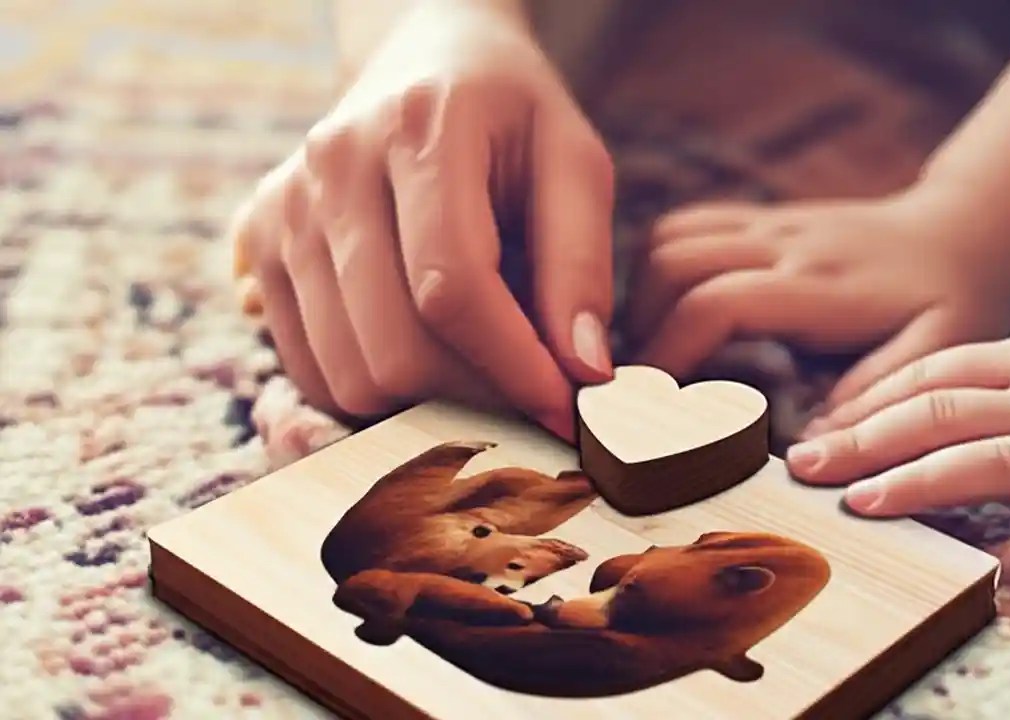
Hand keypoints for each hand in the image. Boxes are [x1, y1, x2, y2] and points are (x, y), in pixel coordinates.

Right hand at [230, 2, 614, 437]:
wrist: (428, 63)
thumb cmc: (514, 119)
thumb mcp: (575, 166)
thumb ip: (581, 266)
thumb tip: (583, 375)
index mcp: (420, 127)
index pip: (452, 289)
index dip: (513, 367)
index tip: (564, 407)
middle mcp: (332, 163)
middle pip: (393, 348)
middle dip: (474, 396)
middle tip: (527, 393)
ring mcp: (282, 205)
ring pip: (347, 373)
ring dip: (426, 400)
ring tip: (480, 369)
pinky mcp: (257, 241)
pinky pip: (310, 369)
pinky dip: (375, 391)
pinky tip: (426, 354)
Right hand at [624, 186, 1009, 403]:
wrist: (962, 232)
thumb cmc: (951, 303)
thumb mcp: (938, 356)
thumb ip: (877, 398)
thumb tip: (810, 448)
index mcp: (820, 285)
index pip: (717, 302)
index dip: (672, 352)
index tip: (657, 405)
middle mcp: (785, 244)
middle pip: (674, 261)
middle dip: (642, 325)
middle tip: (643, 385)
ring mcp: (768, 225)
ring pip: (669, 236)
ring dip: (643, 295)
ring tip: (654, 355)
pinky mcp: (758, 221)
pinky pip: (684, 225)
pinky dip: (658, 268)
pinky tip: (669, 316)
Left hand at [788, 288, 1009, 582]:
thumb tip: (960, 385)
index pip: (935, 373)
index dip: (868, 405)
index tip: (817, 431)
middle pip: (944, 413)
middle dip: (866, 442)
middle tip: (806, 470)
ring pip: (998, 460)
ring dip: (924, 485)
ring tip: (866, 508)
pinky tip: (1000, 570)